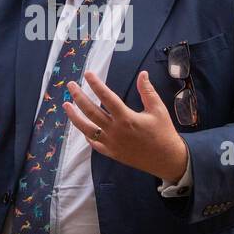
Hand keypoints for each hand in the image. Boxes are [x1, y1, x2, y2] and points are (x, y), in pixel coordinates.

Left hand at [63, 70, 188, 183]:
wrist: (166, 159)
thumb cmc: (163, 132)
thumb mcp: (158, 109)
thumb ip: (147, 91)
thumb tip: (142, 74)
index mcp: (126, 118)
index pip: (107, 97)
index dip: (96, 84)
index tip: (88, 74)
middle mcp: (115, 130)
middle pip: (91, 112)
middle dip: (79, 97)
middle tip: (71, 86)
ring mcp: (111, 143)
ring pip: (87, 129)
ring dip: (74, 116)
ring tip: (66, 105)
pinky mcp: (112, 153)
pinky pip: (94, 144)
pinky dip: (87, 135)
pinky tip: (82, 126)